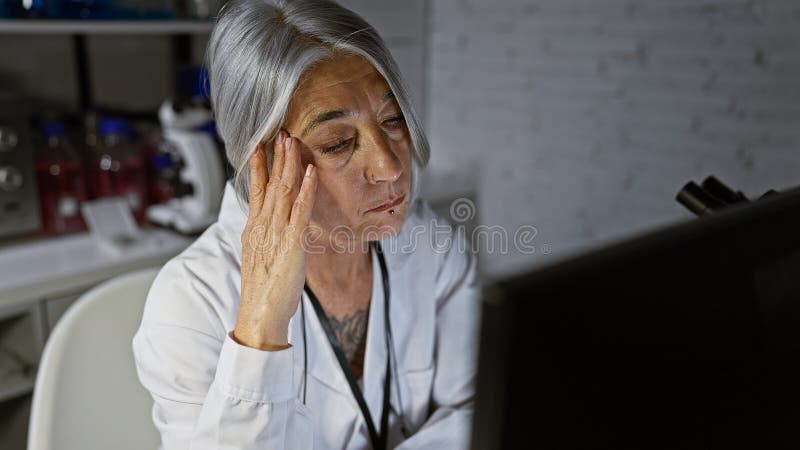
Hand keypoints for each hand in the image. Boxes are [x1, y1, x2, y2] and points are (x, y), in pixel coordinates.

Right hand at [234, 131, 316, 349]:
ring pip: (283, 191)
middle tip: (279, 132)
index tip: (259, 145)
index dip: (258, 165)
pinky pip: (300, 211)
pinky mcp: (292, 243)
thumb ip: (264, 236)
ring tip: (292, 141)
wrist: (260, 314)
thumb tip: (269, 223)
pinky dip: (306, 190)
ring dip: (289, 164)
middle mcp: (262, 226)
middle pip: (269, 183)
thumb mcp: (260, 256)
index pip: (255, 189)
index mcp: (254, 228)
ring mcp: (276, 233)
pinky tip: (311, 172)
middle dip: (275, 156)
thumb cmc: (264, 290)